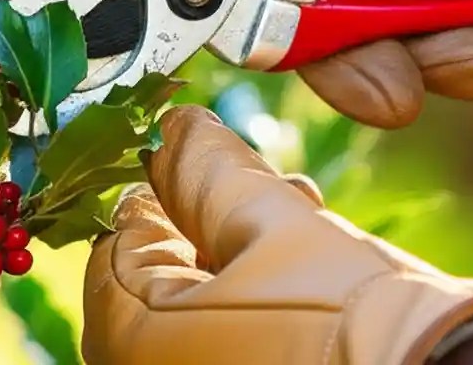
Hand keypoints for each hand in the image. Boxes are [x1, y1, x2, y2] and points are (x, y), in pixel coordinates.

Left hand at [80, 106, 472, 364]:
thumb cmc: (354, 318)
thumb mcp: (274, 223)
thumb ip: (208, 171)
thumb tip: (175, 130)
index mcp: (135, 341)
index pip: (118, 243)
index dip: (163, 188)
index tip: (208, 157)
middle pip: (163, 274)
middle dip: (213, 217)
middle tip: (270, 184)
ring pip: (203, 302)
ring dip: (244, 249)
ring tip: (304, 215)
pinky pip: (234, 335)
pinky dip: (261, 296)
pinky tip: (312, 264)